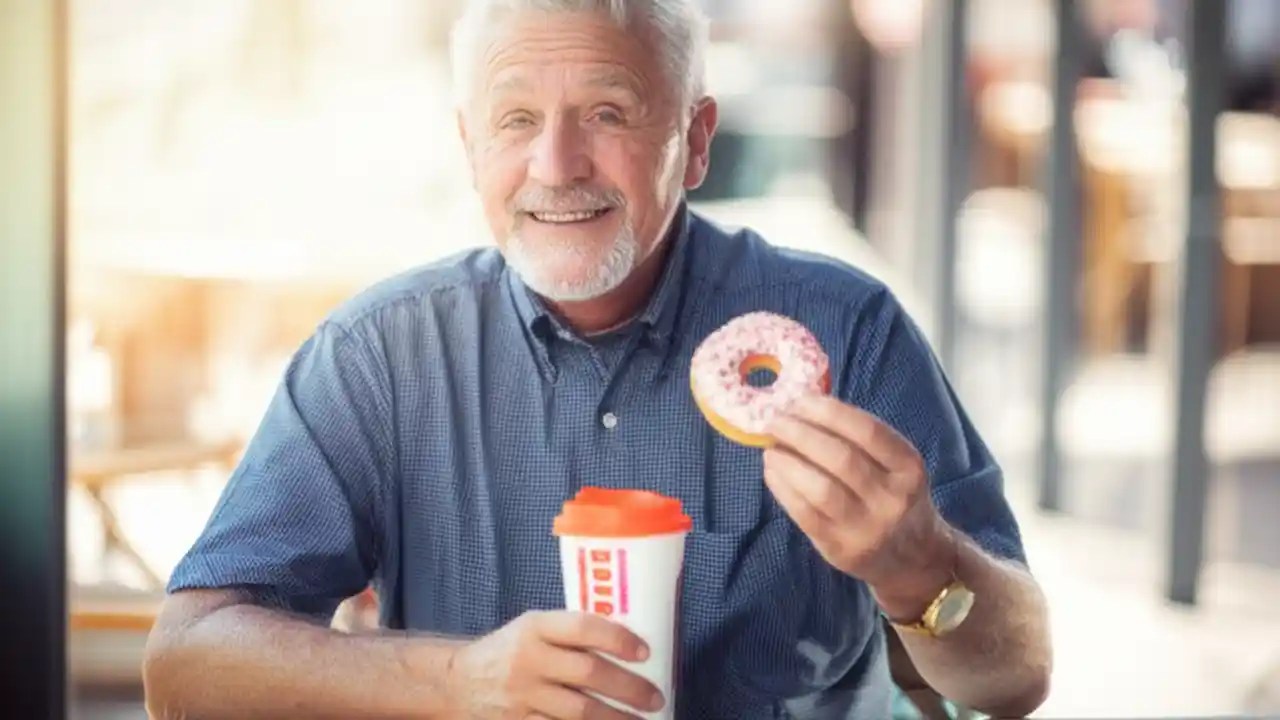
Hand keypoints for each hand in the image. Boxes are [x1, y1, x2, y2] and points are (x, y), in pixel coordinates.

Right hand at [444, 610, 664, 719]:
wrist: (456, 683)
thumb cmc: (508, 651)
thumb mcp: (531, 629)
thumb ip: (569, 635)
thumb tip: (628, 643)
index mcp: (534, 627)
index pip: (583, 627)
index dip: (618, 639)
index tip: (645, 652)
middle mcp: (528, 659)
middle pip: (588, 673)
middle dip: (629, 688)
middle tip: (655, 699)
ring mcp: (521, 696)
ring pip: (578, 712)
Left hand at [765, 395, 956, 618]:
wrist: (910, 556)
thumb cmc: (890, 494)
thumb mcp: (893, 464)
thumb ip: (856, 437)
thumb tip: (800, 407)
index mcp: (909, 467)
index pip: (868, 431)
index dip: (829, 411)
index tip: (799, 400)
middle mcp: (892, 498)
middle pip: (841, 458)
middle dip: (801, 433)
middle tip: (776, 421)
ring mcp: (866, 527)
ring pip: (821, 488)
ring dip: (788, 461)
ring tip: (771, 447)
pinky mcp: (840, 548)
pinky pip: (805, 514)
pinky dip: (783, 488)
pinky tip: (772, 471)